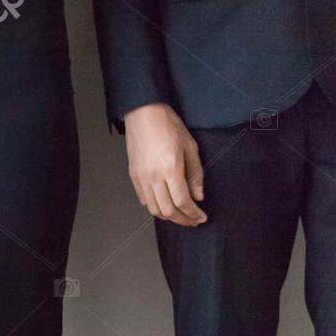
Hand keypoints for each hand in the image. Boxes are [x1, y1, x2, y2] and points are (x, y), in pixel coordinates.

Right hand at [122, 103, 206, 225]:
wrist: (143, 115)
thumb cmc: (167, 125)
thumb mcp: (190, 147)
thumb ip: (195, 174)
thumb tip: (198, 195)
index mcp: (170, 167)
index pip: (182, 201)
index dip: (193, 213)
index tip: (201, 217)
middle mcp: (153, 176)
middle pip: (167, 210)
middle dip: (182, 220)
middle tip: (193, 221)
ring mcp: (141, 178)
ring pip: (154, 209)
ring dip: (168, 216)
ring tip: (180, 216)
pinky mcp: (134, 177)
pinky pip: (144, 200)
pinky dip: (155, 207)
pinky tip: (165, 206)